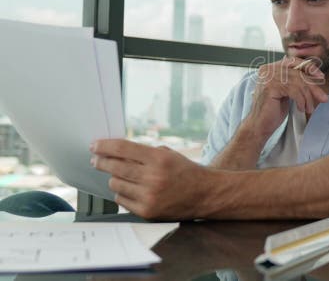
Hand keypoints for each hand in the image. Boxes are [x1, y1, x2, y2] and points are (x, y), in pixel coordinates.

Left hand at [90, 139, 212, 219]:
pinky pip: (121, 199)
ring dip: (115, 179)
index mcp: (159, 159)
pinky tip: (132, 189)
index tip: (94, 146)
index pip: (123, 149)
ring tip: (123, 177)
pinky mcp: (147, 211)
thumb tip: (114, 152)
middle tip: (96, 160)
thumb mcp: (168, 155)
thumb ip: (144, 153)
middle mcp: (153, 177)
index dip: (105, 146)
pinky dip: (123, 193)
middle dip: (101, 162)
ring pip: (115, 184)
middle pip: (114, 167)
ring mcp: (149, 196)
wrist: (205, 194)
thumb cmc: (185, 172)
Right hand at [243, 57, 328, 136]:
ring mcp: (268, 77)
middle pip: (298, 73)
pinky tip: (301, 108)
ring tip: (309, 108)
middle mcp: (268, 69)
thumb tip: (319, 77)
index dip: (309, 68)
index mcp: (271, 67)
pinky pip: (294, 91)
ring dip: (307, 97)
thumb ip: (297, 81)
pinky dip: (301, 100)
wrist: (260, 125)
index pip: (294, 61)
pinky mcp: (270, 87)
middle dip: (313, 87)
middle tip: (323, 98)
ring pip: (298, 82)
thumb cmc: (273, 110)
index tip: (321, 78)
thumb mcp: (288, 91)